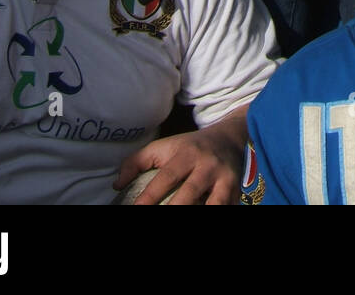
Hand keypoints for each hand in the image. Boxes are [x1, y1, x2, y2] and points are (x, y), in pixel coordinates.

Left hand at [115, 109, 246, 204]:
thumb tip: (117, 184)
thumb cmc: (190, 146)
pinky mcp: (238, 190)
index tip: (136, 209)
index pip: (166, 178)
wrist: (230, 136)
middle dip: (175, 209)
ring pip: (215, 203)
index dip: (149, 197)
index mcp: (187, 155)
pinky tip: (207, 210)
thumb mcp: (165, 146)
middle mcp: (207, 166)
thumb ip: (138, 161)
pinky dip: (223, 209)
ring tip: (188, 218)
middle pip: (190, 193)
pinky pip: (229, 206)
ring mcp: (226, 179)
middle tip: (158, 217)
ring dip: (202, 211)